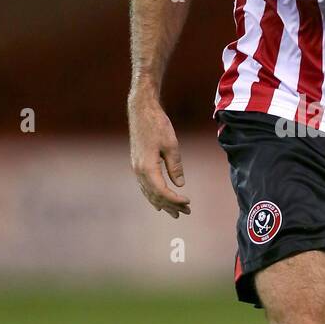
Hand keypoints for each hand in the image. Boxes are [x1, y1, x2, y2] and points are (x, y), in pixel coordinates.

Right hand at [128, 89, 190, 218]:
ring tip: (175, 212)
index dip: (175, 200)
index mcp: (147, 168)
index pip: (162, 191)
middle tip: (186, 212)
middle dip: (171, 205)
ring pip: (149, 192)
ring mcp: (136, 168)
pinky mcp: (137, 164)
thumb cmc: (157, 125)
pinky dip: (153, 195)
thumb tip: (180, 185)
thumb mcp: (171, 145)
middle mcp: (139, 171)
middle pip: (155, 195)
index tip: (188, 202)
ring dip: (162, 203)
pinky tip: (159, 201)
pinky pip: (144, 186)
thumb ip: (175, 167)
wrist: (141, 111)